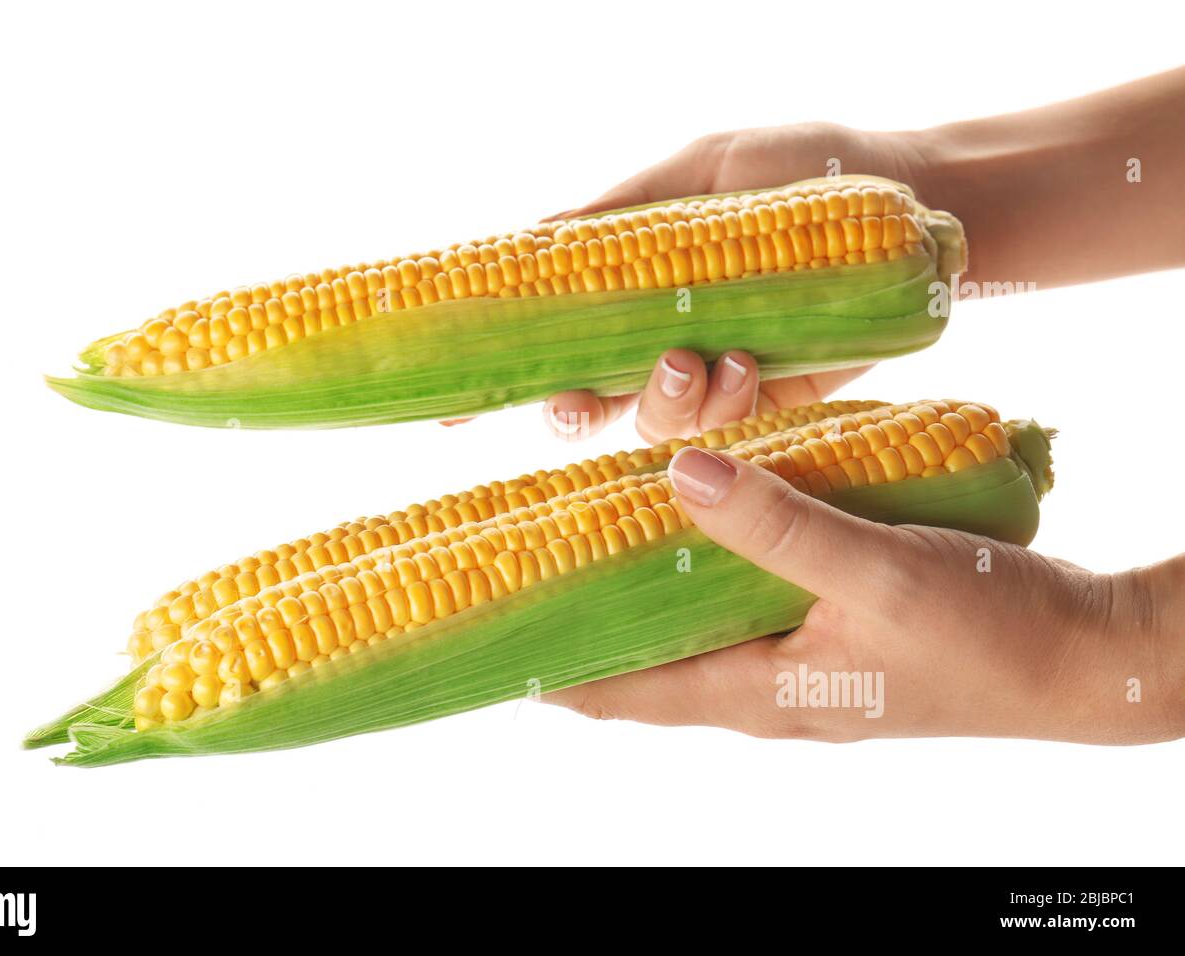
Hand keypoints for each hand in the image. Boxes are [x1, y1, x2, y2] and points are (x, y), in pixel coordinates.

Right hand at [537, 123, 930, 440]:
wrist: (911, 194)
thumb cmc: (804, 169)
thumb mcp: (708, 169)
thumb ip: (629, 208)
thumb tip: (538, 236)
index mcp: (641, 291)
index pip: (569, 342)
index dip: (530, 377)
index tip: (497, 399)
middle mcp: (673, 340)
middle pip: (600, 403)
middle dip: (579, 412)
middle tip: (583, 399)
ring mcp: (725, 376)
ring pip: (662, 423)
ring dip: (665, 402)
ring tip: (692, 357)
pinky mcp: (781, 398)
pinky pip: (733, 425)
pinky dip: (727, 403)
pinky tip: (746, 362)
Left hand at [547, 446, 1184, 743]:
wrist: (1083, 657)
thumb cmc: (987, 631)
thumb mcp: (874, 570)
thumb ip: (774, 524)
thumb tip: (673, 470)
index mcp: (759, 693)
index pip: (624, 694)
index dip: (553, 672)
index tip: (489, 641)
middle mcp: (766, 688)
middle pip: (648, 661)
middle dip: (589, 618)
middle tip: (532, 564)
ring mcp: (799, 665)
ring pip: (696, 627)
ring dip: (649, 583)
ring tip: (594, 537)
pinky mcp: (832, 635)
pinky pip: (748, 604)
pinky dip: (712, 568)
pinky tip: (700, 526)